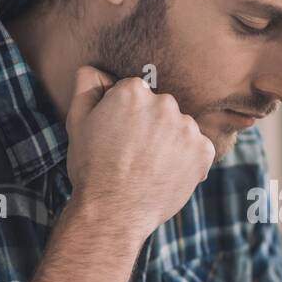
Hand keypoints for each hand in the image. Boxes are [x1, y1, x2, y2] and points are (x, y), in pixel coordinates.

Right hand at [64, 66, 215, 240]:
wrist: (114, 211)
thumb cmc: (92, 168)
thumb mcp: (77, 122)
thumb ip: (87, 86)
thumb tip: (96, 69)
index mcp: (134, 91)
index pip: (136, 93)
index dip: (126, 116)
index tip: (119, 137)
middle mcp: (165, 103)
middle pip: (161, 109)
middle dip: (151, 126)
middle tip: (134, 155)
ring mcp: (187, 127)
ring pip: (180, 129)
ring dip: (171, 143)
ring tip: (151, 167)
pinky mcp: (204, 151)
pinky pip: (199, 149)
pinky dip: (188, 161)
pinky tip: (168, 175)